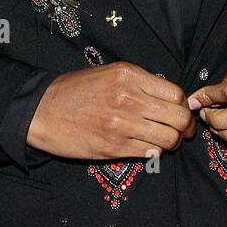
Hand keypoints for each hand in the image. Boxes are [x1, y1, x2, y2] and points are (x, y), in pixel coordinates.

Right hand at [27, 62, 196, 161]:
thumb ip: (140, 83)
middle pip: (178, 118)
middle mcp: (129, 99)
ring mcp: (121, 125)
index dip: (184, 106)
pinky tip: (146, 147)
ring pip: (168, 139)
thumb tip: (169, 98)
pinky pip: (149, 153)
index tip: (180, 112)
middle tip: (182, 131)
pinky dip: (154, 152)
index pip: (176, 94)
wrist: (41, 111)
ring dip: (171, 142)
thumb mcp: (109, 73)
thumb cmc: (75, 90)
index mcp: (129, 75)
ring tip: (164, 140)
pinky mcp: (113, 148)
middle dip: (185, 127)